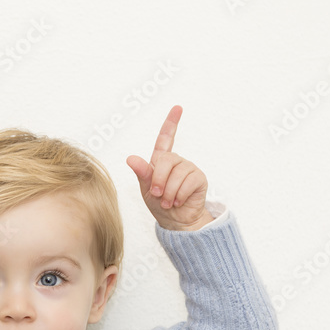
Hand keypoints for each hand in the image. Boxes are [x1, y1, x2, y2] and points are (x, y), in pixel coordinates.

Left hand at [126, 105, 212, 231]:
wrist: (176, 221)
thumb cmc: (160, 204)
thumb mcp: (146, 189)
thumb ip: (142, 173)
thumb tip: (131, 158)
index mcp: (161, 161)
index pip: (165, 138)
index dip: (171, 122)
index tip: (178, 108)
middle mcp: (176, 161)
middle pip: (166, 159)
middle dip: (159, 179)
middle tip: (157, 194)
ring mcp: (189, 168)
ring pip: (177, 173)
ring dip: (169, 191)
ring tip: (168, 202)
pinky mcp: (199, 178)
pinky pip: (188, 182)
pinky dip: (180, 195)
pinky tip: (179, 201)